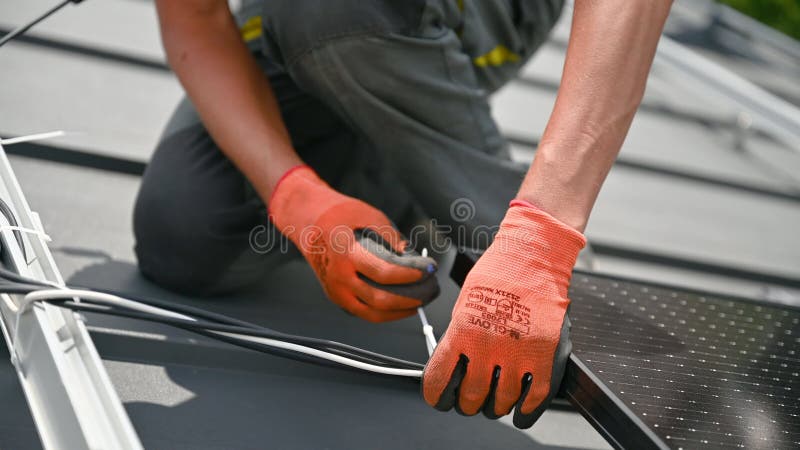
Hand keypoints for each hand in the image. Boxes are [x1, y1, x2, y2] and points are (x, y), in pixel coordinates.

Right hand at [269, 166, 438, 321]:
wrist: (308, 223)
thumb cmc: (340, 214)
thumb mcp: (369, 214)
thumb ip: (392, 237)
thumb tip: (414, 258)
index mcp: (346, 252)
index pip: (384, 272)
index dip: (411, 274)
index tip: (429, 269)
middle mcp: (339, 276)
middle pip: (380, 299)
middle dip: (412, 297)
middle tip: (431, 288)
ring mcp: (336, 291)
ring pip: (373, 313)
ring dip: (402, 310)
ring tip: (421, 300)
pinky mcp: (337, 298)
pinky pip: (365, 313)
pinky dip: (387, 313)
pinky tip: (404, 305)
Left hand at [422, 200, 584, 426]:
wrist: (533, 255)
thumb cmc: (498, 273)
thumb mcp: (463, 305)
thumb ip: (457, 339)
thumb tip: (451, 369)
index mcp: (462, 331)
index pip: (439, 380)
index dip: (437, 397)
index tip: (439, 400)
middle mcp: (488, 345)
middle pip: (471, 398)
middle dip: (467, 404)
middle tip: (470, 399)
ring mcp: (519, 352)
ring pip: (502, 402)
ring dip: (495, 407)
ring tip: (495, 400)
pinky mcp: (546, 355)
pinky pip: (534, 399)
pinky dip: (525, 412)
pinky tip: (519, 413)